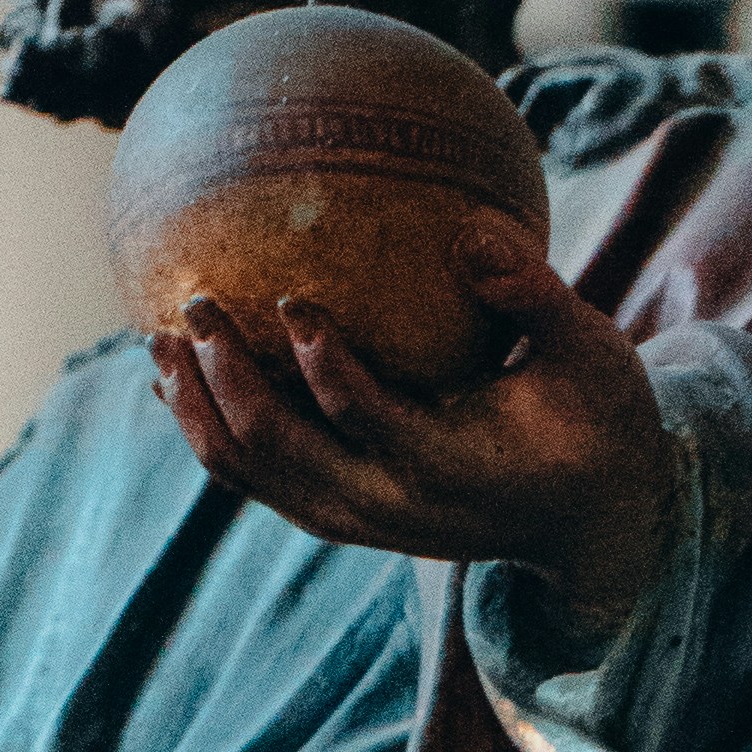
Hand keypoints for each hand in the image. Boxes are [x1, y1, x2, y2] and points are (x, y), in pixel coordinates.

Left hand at [152, 217, 673, 640]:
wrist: (588, 523)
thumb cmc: (594, 419)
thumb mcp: (592, 356)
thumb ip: (534, 296)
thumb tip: (472, 229)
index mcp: (456, 471)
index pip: (369, 421)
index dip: (322, 367)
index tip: (289, 299)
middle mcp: (394, 509)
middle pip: (283, 453)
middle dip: (228, 380)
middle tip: (196, 304)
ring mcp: (359, 522)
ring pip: (253, 475)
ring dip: (199, 409)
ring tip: (157, 337)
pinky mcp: (340, 520)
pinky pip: (257, 479)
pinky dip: (213, 429)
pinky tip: (180, 373)